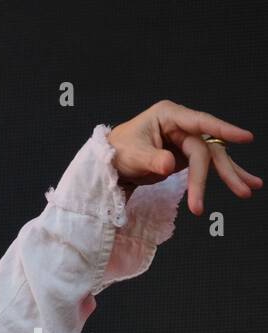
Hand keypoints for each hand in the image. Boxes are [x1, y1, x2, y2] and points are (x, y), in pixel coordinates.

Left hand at [106, 101, 258, 215]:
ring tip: (247, 191)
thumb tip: (169, 165)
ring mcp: (186, 140)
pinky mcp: (186, 156)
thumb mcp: (132, 155)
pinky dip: (220, 176)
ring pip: (212, 158)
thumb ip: (152, 159)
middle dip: (222, 172)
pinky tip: (239, 184)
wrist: (110, 162)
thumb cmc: (119, 151)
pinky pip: (206, 167)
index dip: (224, 130)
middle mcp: (182, 125)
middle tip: (241, 190)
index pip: (201, 123)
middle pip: (207, 149)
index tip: (245, 137)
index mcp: (169, 115)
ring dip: (229, 175)